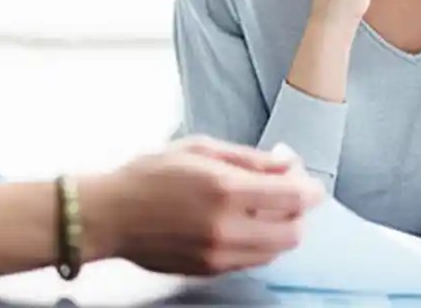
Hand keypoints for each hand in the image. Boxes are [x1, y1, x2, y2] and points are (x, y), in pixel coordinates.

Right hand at [84, 136, 323, 275]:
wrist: (109, 215)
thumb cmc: (150, 174)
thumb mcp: (201, 148)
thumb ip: (249, 159)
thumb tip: (286, 162)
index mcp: (225, 189)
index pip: (293, 197)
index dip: (310, 189)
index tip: (310, 182)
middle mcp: (226, 227)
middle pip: (293, 231)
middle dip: (300, 212)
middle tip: (290, 193)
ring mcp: (218, 255)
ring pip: (276, 251)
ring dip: (282, 229)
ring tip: (267, 208)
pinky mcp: (209, 270)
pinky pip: (252, 261)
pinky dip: (261, 244)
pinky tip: (246, 224)